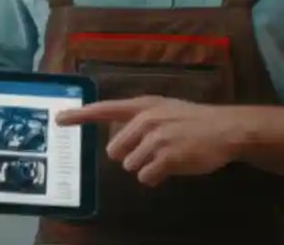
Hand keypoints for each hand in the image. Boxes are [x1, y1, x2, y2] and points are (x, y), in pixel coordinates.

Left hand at [56, 96, 249, 186]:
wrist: (224, 129)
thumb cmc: (194, 120)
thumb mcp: (164, 109)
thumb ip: (140, 120)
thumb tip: (120, 141)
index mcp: (143, 106)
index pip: (104, 110)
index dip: (80, 116)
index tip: (59, 119)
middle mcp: (145, 120)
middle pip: (115, 151)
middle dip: (130, 157)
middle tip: (153, 151)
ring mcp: (154, 139)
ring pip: (130, 166)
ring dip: (146, 168)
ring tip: (168, 157)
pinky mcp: (165, 158)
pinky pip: (145, 177)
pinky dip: (155, 178)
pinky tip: (171, 168)